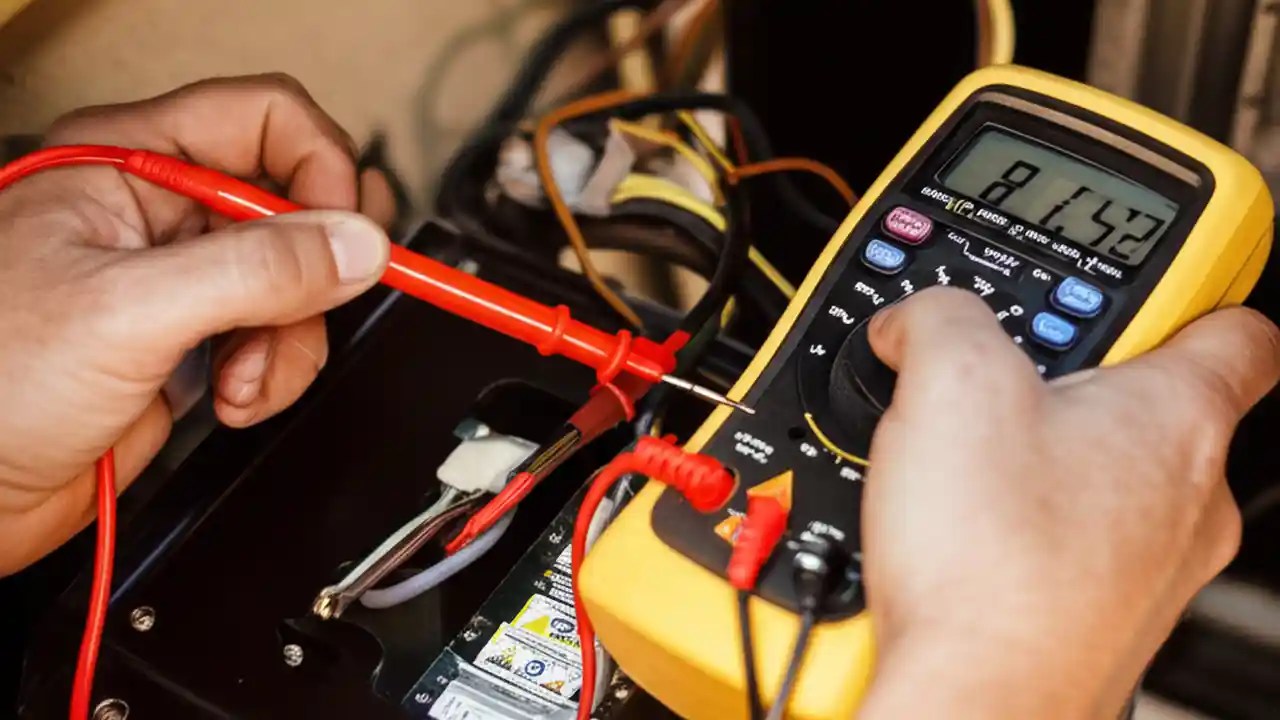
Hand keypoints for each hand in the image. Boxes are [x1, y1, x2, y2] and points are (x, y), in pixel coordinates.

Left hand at [0, 75, 392, 574]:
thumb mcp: (129, 313)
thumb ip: (255, 271)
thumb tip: (354, 245)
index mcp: (129, 164)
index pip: (266, 120)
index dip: (317, 170)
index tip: (339, 237)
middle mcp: (163, 211)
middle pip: (297, 204)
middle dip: (311, 271)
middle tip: (303, 307)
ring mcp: (184, 277)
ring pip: (300, 279)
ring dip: (291, 340)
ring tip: (241, 378)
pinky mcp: (199, 338)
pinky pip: (281, 336)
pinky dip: (275, 373)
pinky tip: (230, 396)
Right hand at [857, 288, 1279, 718]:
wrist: (975, 702)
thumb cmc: (992, 568)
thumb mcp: (950, 385)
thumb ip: (941, 318)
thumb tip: (918, 319)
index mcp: (1178, 418)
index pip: (1239, 329)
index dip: (1193, 291)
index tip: (1143, 285)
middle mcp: (1190, 499)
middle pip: (1147, 405)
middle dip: (1069, 381)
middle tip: (995, 380)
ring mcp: (1151, 568)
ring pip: (1103, 480)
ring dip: (1035, 456)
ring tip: (958, 458)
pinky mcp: (1100, 617)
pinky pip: (1069, 542)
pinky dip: (1020, 523)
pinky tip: (958, 529)